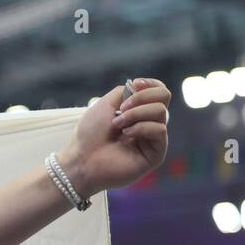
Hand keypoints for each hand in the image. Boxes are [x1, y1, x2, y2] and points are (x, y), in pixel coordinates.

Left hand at [61, 78, 170, 196]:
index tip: (136, 84)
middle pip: (163, 98)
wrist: (81, 160)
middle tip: (121, 109)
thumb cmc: (89, 135)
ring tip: (117, 124)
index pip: (158, 92)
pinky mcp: (155, 155)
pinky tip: (126, 134)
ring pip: (161, 112)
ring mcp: (152, 140)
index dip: (151, 84)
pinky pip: (159, 130)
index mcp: (137, 113)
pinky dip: (142, 128)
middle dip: (141, 98)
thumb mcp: (106, 104)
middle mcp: (147, 125)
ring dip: (136, 114)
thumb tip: (142, 87)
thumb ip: (126, 92)